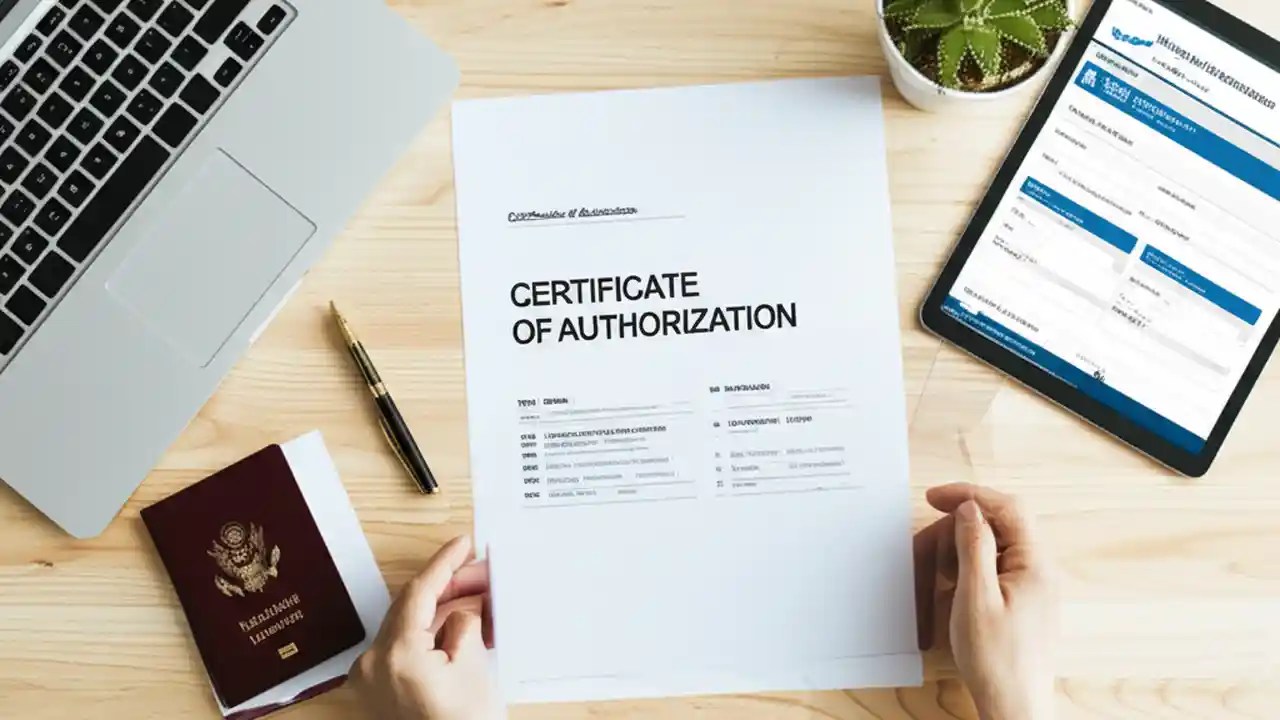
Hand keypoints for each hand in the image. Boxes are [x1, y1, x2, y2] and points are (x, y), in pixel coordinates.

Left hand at [351, 535, 500, 719]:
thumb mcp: (474, 668)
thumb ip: (463, 625)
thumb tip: (462, 610)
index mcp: (397, 653)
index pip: (420, 591)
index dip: (445, 562)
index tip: (462, 543)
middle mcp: (374, 663)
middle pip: (412, 607)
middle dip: (450, 587)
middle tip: (482, 573)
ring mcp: (372, 679)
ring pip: (410, 627)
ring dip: (444, 612)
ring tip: (482, 602)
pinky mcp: (379, 691)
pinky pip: (405, 649)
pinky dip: (432, 636)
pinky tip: (462, 629)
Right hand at [914, 484, 1057, 719]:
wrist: (1015, 706)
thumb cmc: (997, 661)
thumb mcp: (975, 597)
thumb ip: (973, 546)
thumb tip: (969, 508)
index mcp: (1035, 564)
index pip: (1006, 507)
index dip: (969, 495)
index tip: (934, 497)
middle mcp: (1040, 569)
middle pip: (1001, 524)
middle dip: (961, 528)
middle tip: (930, 548)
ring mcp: (1034, 584)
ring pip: (996, 546)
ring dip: (963, 551)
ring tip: (941, 576)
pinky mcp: (1025, 599)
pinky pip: (996, 568)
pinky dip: (970, 570)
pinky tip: (954, 589)